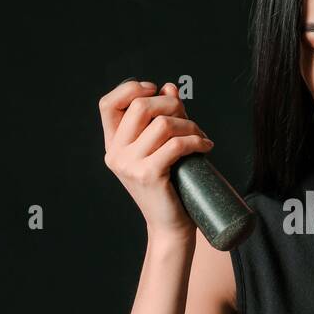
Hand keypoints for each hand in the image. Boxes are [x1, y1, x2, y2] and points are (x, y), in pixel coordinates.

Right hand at [99, 79, 213, 240]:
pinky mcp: (148, 175)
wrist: (170, 227)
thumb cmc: (169, 186)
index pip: (107, 104)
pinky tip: (206, 145)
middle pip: (140, 106)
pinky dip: (196, 140)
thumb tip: (170, 86)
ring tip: (200, 136)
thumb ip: (162, 118)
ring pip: (162, 124)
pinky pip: (176, 144)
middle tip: (189, 119)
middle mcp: (115, 154)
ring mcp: (129, 165)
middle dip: (171, 105)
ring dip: (189, 125)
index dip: (131, 89)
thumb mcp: (161, 148)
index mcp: (113, 145)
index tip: (156, 90)